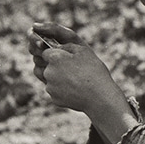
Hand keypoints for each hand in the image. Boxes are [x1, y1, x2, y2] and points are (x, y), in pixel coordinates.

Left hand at [28, 23, 135, 143]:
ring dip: (56, 77)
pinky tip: (74, 89)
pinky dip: (61, 89)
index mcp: (54, 57)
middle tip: (71, 68)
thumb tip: (55, 46)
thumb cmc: (93, 71)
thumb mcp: (83, 50)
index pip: (45, 52)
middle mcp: (49, 72)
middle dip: (53, 65)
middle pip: (45, 65)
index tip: (64, 56)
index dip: (55, 53)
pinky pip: (54, 91)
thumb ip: (65, 45)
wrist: (99, 97)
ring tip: (73, 79)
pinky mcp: (54, 99)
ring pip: (48, 79)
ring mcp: (50, 87)